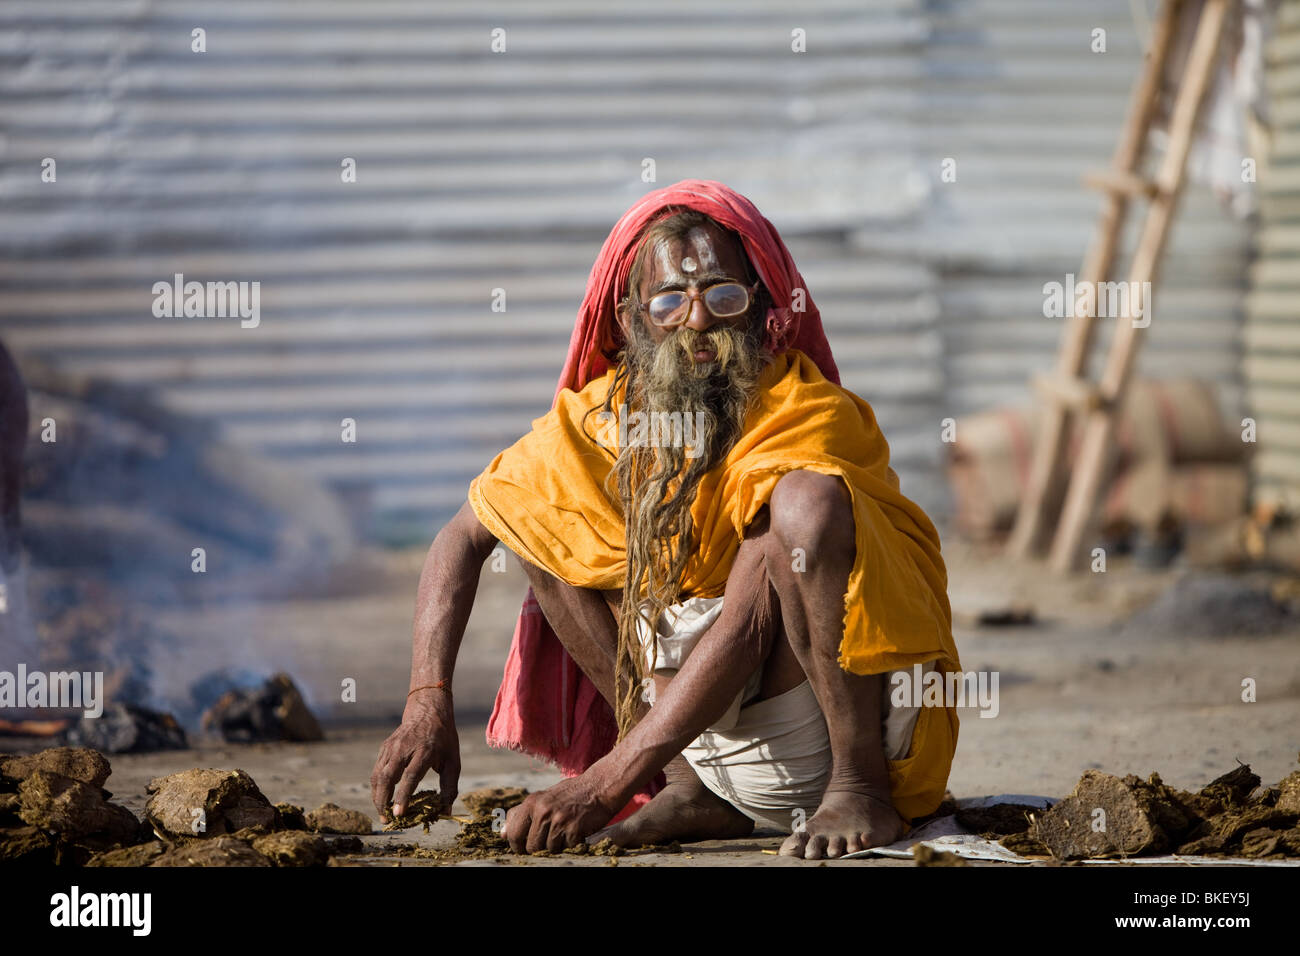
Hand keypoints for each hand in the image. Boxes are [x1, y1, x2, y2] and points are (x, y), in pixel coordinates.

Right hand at [370, 692, 458, 821]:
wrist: (429, 711)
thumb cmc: (443, 739)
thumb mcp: (453, 760)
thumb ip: (450, 786)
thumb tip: (446, 811)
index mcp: (425, 750)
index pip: (410, 776)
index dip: (403, 796)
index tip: (399, 814)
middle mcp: (405, 748)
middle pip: (388, 776)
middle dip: (383, 800)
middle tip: (386, 820)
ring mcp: (392, 746)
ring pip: (378, 774)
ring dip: (377, 796)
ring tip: (383, 813)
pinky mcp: (384, 747)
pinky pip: (377, 770)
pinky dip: (377, 786)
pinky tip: (382, 798)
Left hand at [504, 773, 617, 852]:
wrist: (600, 786)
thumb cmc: (570, 794)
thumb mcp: (542, 798)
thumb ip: (521, 814)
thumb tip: (502, 833)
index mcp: (532, 803)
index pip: (514, 834)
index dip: (518, 845)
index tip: (525, 846)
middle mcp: (543, 811)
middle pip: (531, 847)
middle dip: (540, 847)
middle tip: (551, 837)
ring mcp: (559, 821)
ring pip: (549, 849)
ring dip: (558, 845)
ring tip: (566, 829)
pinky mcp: (574, 829)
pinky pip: (567, 848)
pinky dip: (572, 843)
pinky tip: (577, 829)